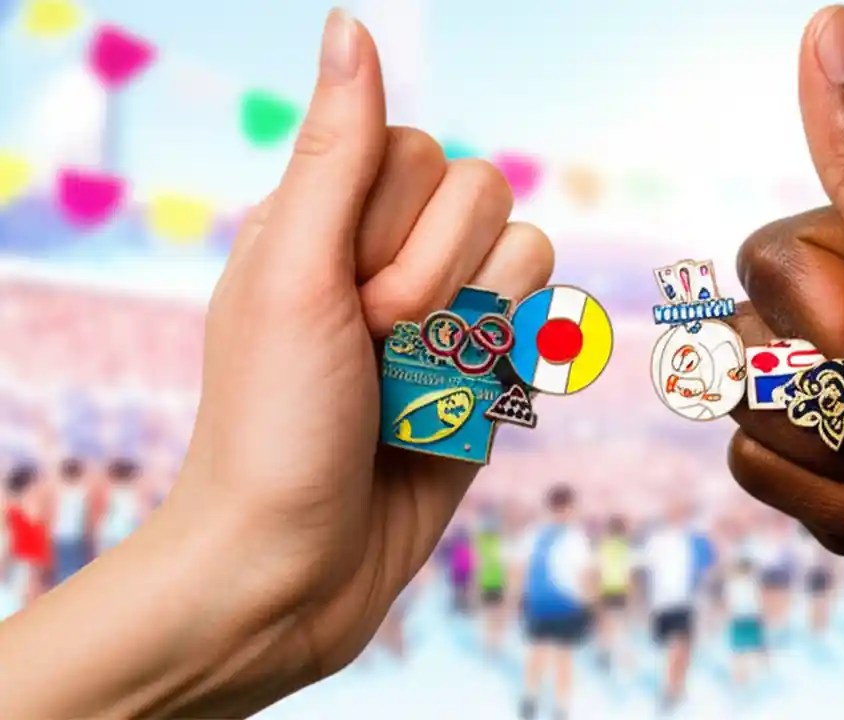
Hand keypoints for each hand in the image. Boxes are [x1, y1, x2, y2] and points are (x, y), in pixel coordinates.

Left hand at [0, 10, 550, 716]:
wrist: (295, 567)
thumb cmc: (273, 423)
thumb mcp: (294, 273)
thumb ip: (338, 151)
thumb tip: (351, 23)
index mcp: (329, 216)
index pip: (423, 153)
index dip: (398, 230)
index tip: (345, 302)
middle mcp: (391, 254)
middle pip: (488, 201)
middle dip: (437, 292)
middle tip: (375, 354)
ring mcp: (446, 314)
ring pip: (531, 263)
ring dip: (474, 341)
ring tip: (409, 394)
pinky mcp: (487, 372)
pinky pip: (544, 330)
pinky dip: (503, 378)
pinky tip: (449, 418)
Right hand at [727, 6, 843, 715]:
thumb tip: (827, 25)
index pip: (762, 258)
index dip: (816, 319)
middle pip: (737, 337)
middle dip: (816, 402)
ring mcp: (840, 394)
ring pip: (739, 412)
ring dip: (823, 463)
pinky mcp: (826, 467)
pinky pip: (753, 474)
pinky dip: (822, 510)